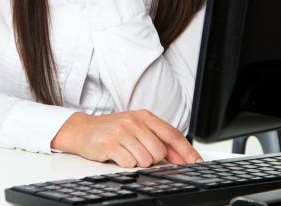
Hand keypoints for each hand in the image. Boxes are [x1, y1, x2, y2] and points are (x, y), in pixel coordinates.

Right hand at [50, 110, 202, 167]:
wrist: (82, 130)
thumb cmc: (112, 130)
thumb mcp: (136, 128)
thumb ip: (157, 139)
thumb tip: (180, 157)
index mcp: (144, 116)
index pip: (173, 134)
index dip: (187, 150)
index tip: (197, 162)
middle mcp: (134, 121)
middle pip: (159, 152)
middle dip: (152, 159)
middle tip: (138, 152)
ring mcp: (122, 132)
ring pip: (145, 160)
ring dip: (137, 162)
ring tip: (126, 152)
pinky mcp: (111, 144)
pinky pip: (129, 163)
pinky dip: (125, 164)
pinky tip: (117, 155)